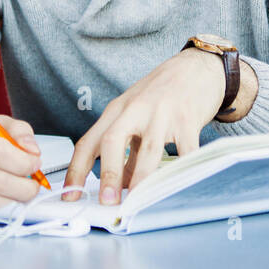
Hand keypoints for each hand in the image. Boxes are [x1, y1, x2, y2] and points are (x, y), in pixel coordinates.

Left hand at [61, 48, 224, 204]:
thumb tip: (119, 186)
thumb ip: (127, 149)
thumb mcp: (136, 116)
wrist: (197, 67)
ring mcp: (162, 113)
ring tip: (137, 200)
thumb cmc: (162, 94)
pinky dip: (182, 170)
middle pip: (113, 140)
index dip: (76, 170)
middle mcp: (135, 109)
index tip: (71, 195)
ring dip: (141, 178)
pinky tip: (179, 185)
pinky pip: (185, 150)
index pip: (88, 142)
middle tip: (107, 201)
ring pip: (148, 149)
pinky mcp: (188, 119)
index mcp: (117, 110)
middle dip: (108, 174)